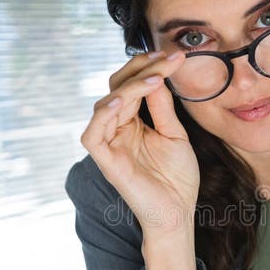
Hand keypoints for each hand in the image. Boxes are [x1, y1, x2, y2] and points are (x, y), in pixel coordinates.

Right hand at [80, 50, 199, 237]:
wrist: (177, 213)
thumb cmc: (176, 178)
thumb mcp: (174, 134)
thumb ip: (162, 107)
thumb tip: (157, 76)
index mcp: (132, 122)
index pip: (132, 85)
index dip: (149, 68)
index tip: (173, 57)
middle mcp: (117, 129)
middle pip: (117, 87)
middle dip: (141, 69)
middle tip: (166, 58)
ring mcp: (109, 144)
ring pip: (106, 104)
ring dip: (129, 87)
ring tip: (155, 78)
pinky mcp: (104, 161)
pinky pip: (92, 134)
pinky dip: (103, 115)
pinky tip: (121, 101)